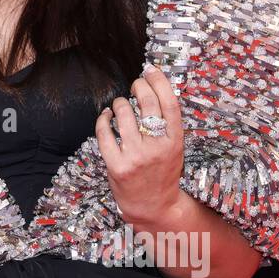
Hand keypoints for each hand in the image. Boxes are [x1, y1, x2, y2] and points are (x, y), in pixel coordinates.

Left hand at [95, 64, 185, 223]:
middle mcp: (157, 147)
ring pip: (123, 114)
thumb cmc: (163, 173)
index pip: (170, 104)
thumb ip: (165, 125)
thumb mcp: (173, 149)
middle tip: (135, 84)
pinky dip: (103, 119)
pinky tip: (106, 116)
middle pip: (147, 104)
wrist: (154, 207)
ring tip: (120, 105)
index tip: (151, 70)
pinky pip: (104, 133)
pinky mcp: (117, 165)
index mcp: (175, 141)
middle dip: (139, 86)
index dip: (160, 82)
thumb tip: (152, 89)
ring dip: (119, 103)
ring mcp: (136, 157)